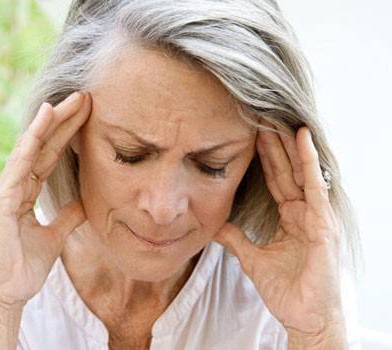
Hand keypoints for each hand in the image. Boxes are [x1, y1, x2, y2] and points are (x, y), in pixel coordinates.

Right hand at [0, 91, 90, 307]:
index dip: (67, 134)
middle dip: (62, 121)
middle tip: (84, 96)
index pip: (49, 156)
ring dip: (48, 123)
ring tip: (67, 101)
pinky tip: (43, 123)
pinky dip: (30, 142)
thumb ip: (68, 215)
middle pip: (41, 146)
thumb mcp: (55, 236)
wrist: (6, 293)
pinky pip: (19, 165)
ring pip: (29, 149)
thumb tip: (86, 201)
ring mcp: (5, 191)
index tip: (88, 114)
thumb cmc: (24, 266)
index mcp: (24, 193)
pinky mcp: (1, 200)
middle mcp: (12, 186)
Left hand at [214, 121, 345, 345]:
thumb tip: (214, 225)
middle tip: (261, 114)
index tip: (250, 133)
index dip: (264, 157)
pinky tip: (302, 139)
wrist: (304, 316)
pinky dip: (309, 161)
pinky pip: (316, 186)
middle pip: (288, 170)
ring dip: (290, 143)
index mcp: (291, 218)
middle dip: (275, 143)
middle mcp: (305, 212)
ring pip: (301, 171)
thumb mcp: (252, 258)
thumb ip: (235, 238)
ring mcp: (317, 216)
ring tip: (278, 116)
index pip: (276, 179)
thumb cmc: (286, 290)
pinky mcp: (324, 223)